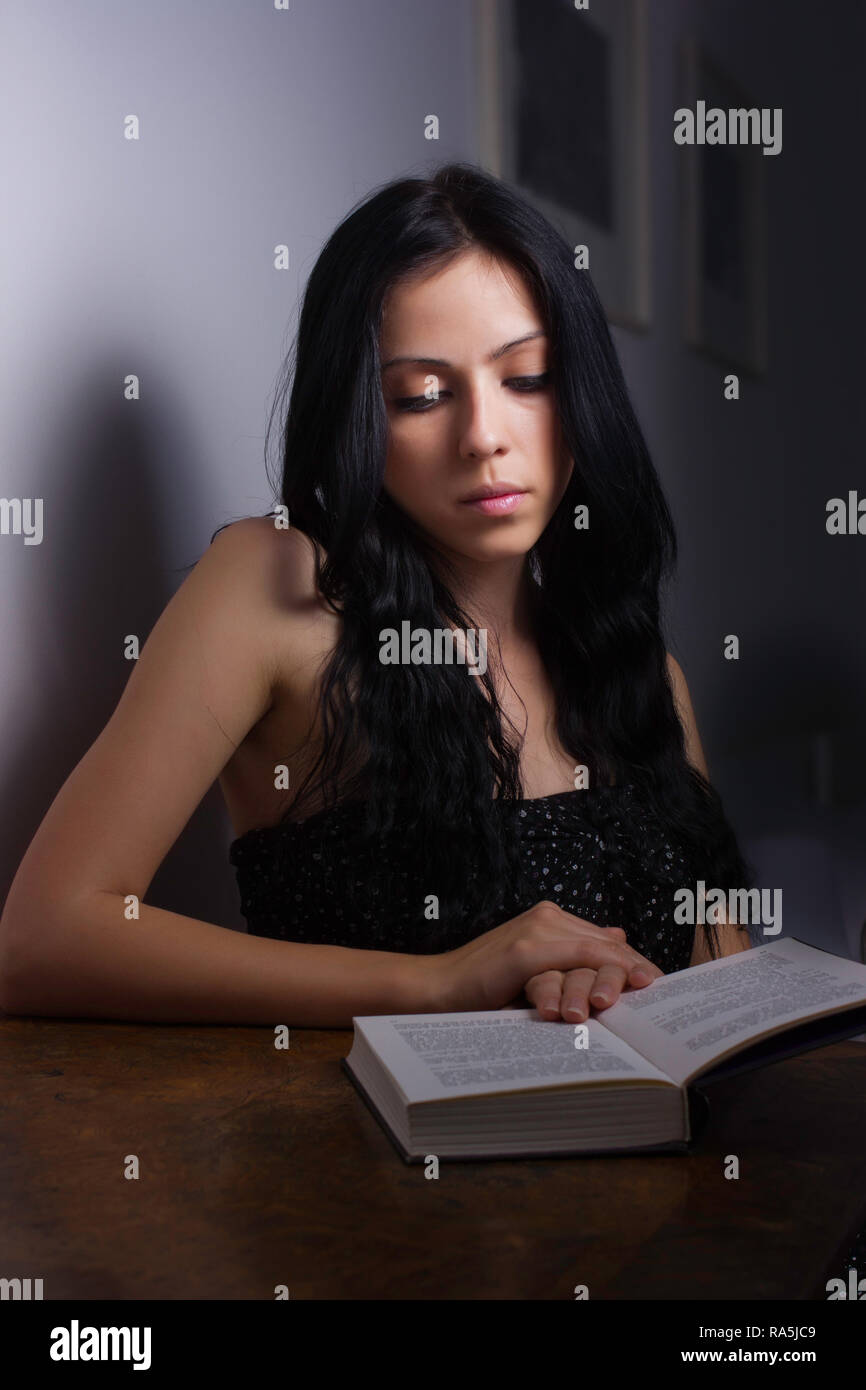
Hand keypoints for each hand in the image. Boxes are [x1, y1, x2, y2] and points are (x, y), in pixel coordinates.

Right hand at [419, 900, 662, 1014]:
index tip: (658, 982)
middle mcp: (546, 916)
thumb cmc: (485, 983)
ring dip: (621, 970)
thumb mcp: (535, 964)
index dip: (632, 959)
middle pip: (604, 942)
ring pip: (593, 948)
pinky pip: (572, 958)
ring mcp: (535, 930)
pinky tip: (613, 991)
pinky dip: (596, 973)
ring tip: (645, 990)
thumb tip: (617, 936)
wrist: (439, 988)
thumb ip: (571, 949)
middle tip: (661, 987)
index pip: (602, 939)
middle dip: (634, 965)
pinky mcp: (524, 950)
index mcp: (549, 918)